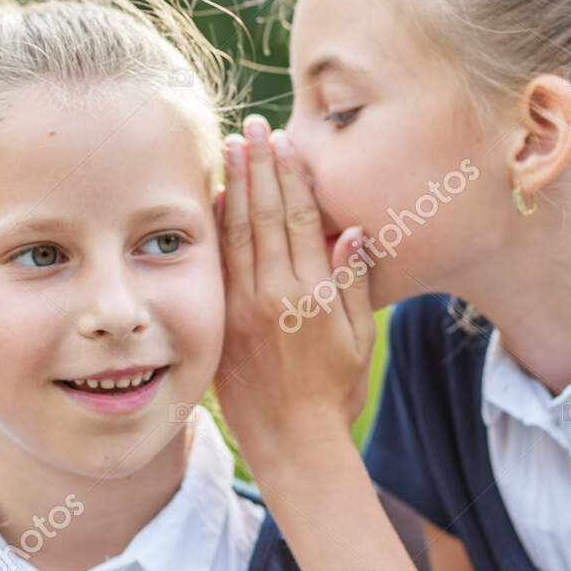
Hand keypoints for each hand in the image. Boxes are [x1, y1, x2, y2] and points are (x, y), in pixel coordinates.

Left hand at [214, 115, 375, 471]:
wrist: (294, 444)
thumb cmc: (336, 393)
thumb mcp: (359, 338)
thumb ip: (353, 282)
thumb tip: (352, 229)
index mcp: (312, 295)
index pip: (299, 218)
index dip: (291, 175)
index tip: (283, 142)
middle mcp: (273, 295)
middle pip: (263, 214)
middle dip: (257, 165)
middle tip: (251, 126)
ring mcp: (241, 308)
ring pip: (235, 232)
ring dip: (232, 185)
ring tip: (229, 147)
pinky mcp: (221, 323)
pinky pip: (217, 264)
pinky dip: (215, 227)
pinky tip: (212, 199)